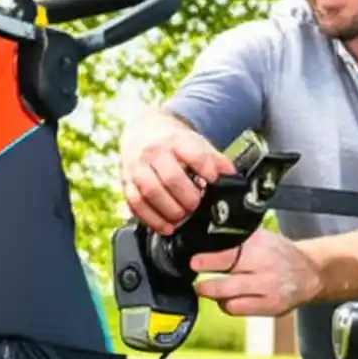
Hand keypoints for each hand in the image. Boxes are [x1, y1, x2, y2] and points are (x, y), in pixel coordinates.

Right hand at [119, 118, 235, 235]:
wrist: (143, 131)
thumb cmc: (173, 143)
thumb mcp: (195, 142)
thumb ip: (214, 159)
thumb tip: (231, 175)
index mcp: (176, 141)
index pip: (194, 154)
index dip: (206, 168)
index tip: (213, 180)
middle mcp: (154, 153)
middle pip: (171, 177)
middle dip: (186, 197)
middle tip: (195, 205)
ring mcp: (138, 168)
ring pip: (149, 191)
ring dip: (168, 210)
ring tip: (181, 218)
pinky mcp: (126, 182)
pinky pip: (135, 203)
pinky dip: (151, 219)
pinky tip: (165, 227)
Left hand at [190, 229, 321, 316]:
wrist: (310, 273)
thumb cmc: (279, 254)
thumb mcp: (261, 237)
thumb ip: (237, 238)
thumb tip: (205, 237)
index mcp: (260, 247)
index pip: (228, 255)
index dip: (207, 261)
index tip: (194, 263)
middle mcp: (264, 269)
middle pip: (226, 282)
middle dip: (206, 284)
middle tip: (197, 281)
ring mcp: (267, 290)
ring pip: (229, 299)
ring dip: (213, 294)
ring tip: (207, 288)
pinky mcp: (269, 307)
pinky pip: (237, 309)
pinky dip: (226, 304)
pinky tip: (226, 298)